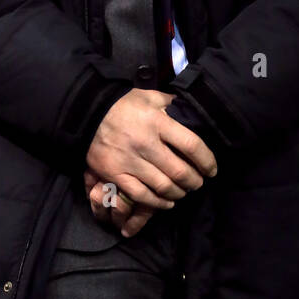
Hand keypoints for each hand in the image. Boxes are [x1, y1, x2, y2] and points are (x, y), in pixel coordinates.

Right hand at [84, 88, 217, 234]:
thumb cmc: (123, 104)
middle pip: (179, 170)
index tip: (212, 169)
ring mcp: (129, 161)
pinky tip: (166, 202)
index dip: (207, 161)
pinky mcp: (115, 173)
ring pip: (163, 186)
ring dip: (178, 193)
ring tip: (183, 191)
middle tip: (198, 182)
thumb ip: (172, 105)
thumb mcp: (149, 96)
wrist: (87, 112)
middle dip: (194, 181)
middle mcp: (145, 143)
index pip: (192, 145)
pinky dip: (158, 202)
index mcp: (157, 121)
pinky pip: (141, 195)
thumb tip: (193, 111)